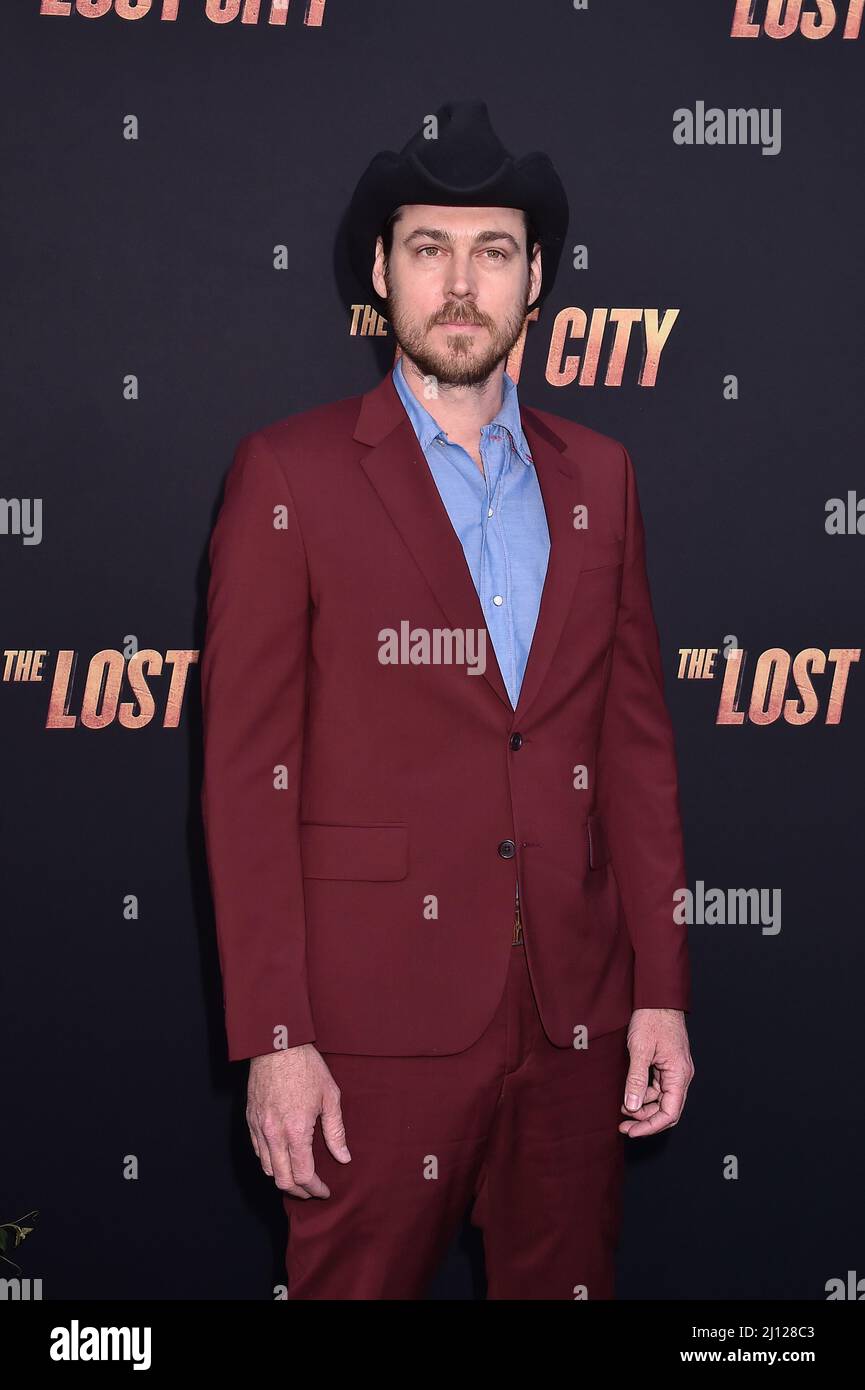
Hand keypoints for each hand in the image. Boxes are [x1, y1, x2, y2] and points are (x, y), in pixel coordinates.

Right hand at [246, 1044, 350, 1196]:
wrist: (276, 1045)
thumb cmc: (306, 1067)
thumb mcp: (330, 1096)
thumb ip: (336, 1131)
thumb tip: (343, 1157)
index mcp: (296, 1131)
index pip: (303, 1175)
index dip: (315, 1189)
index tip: (325, 1191)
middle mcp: (274, 1134)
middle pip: (282, 1179)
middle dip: (299, 1191)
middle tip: (312, 1190)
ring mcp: (259, 1128)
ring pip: (266, 1168)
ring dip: (283, 1178)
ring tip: (298, 1177)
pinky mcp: (250, 1120)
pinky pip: (257, 1151)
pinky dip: (269, 1162)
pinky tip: (282, 1158)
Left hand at [619, 1009, 693, 1136]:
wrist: (657, 997)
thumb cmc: (652, 1019)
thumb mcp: (640, 1050)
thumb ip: (636, 1080)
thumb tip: (632, 1107)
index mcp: (679, 1074)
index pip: (670, 1113)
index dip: (650, 1126)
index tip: (631, 1131)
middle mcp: (681, 1076)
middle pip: (667, 1110)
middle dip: (645, 1120)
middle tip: (623, 1127)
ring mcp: (674, 1071)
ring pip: (661, 1100)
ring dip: (642, 1108)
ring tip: (621, 1108)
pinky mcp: (667, 1065)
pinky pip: (657, 1088)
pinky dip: (643, 1094)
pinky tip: (628, 1095)